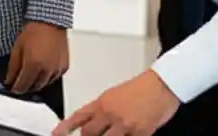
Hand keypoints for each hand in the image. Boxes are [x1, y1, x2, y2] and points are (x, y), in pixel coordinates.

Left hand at [5, 22, 68, 94]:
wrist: (50, 22)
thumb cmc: (34, 31)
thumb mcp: (17, 48)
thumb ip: (13, 67)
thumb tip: (10, 80)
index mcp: (34, 65)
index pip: (23, 85)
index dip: (16, 88)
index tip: (12, 87)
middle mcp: (47, 69)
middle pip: (34, 87)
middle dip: (26, 86)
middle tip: (20, 82)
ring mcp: (57, 69)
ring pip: (45, 84)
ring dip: (37, 83)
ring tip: (31, 75)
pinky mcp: (64, 67)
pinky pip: (54, 78)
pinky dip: (48, 77)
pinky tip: (42, 70)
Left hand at [54, 70, 179, 135]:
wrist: (161, 85)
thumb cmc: (141, 88)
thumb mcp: (114, 95)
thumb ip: (101, 109)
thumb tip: (91, 122)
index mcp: (102, 103)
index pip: (78, 117)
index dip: (65, 127)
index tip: (56, 134)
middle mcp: (110, 114)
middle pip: (89, 134)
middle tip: (93, 135)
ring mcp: (124, 125)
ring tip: (112, 134)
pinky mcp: (140, 134)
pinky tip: (127, 135)